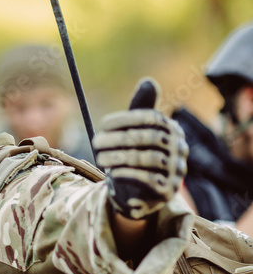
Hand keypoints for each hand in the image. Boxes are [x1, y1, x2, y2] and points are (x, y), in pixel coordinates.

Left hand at [94, 77, 187, 219]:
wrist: (142, 193)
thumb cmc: (138, 155)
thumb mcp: (139, 132)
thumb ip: (141, 109)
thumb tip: (148, 81)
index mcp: (172, 130)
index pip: (152, 119)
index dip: (127, 119)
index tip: (103, 124)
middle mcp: (179, 148)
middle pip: (149, 138)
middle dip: (118, 139)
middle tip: (95, 143)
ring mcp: (176, 170)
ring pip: (148, 158)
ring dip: (119, 157)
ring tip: (100, 158)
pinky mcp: (168, 190)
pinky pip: (149, 179)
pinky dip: (128, 174)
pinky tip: (112, 172)